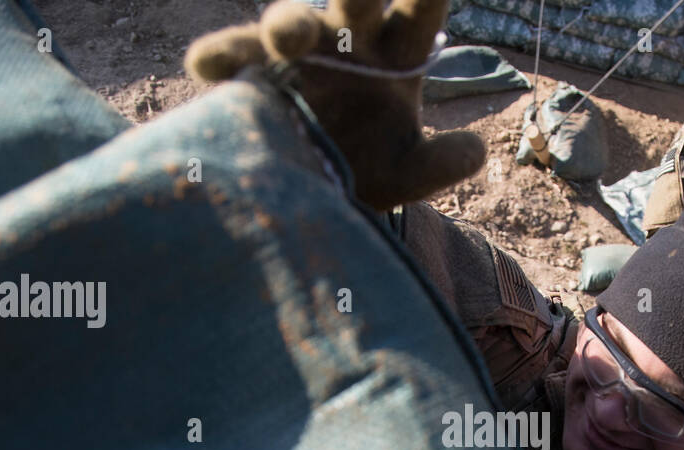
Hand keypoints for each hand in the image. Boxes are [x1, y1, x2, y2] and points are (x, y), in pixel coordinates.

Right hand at [186, 0, 484, 210]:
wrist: (317, 195)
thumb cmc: (368, 168)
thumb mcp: (409, 174)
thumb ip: (441, 163)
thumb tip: (477, 151)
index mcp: (397, 52)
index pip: (421, 14)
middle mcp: (347, 41)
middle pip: (355, 3)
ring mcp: (296, 55)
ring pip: (289, 23)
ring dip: (287, 24)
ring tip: (287, 36)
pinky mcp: (253, 77)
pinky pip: (232, 60)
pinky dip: (220, 58)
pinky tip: (206, 66)